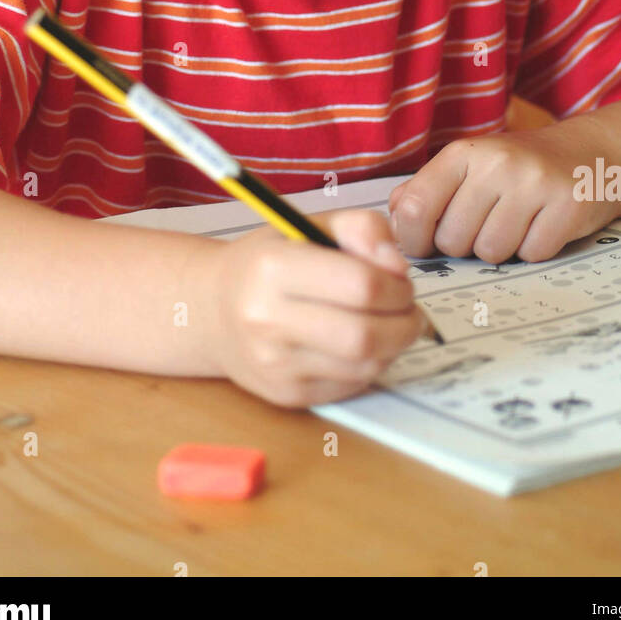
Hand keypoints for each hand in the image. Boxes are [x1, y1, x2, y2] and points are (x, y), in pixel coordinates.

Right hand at [208, 208, 427, 407]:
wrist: (213, 310)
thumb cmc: (269, 262)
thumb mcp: (310, 225)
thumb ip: (361, 228)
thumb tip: (398, 265)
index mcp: (273, 268)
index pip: (361, 285)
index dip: (397, 285)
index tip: (402, 280)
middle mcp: (267, 320)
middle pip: (366, 334)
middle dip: (404, 322)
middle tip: (408, 308)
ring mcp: (274, 364)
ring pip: (364, 365)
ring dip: (394, 345)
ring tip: (390, 324)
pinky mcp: (285, 394)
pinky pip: (351, 385)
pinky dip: (371, 364)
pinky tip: (362, 344)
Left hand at [388, 128, 618, 263]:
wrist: (591, 155)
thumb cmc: (519, 168)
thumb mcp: (469, 166)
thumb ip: (426, 189)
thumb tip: (395, 219)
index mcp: (463, 152)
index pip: (415, 209)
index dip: (413, 239)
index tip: (425, 244)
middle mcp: (497, 163)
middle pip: (452, 240)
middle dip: (464, 245)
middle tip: (485, 224)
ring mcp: (534, 184)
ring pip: (490, 252)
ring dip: (499, 249)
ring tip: (514, 223)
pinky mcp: (567, 206)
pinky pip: (531, 255)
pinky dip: (533, 250)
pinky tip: (540, 226)